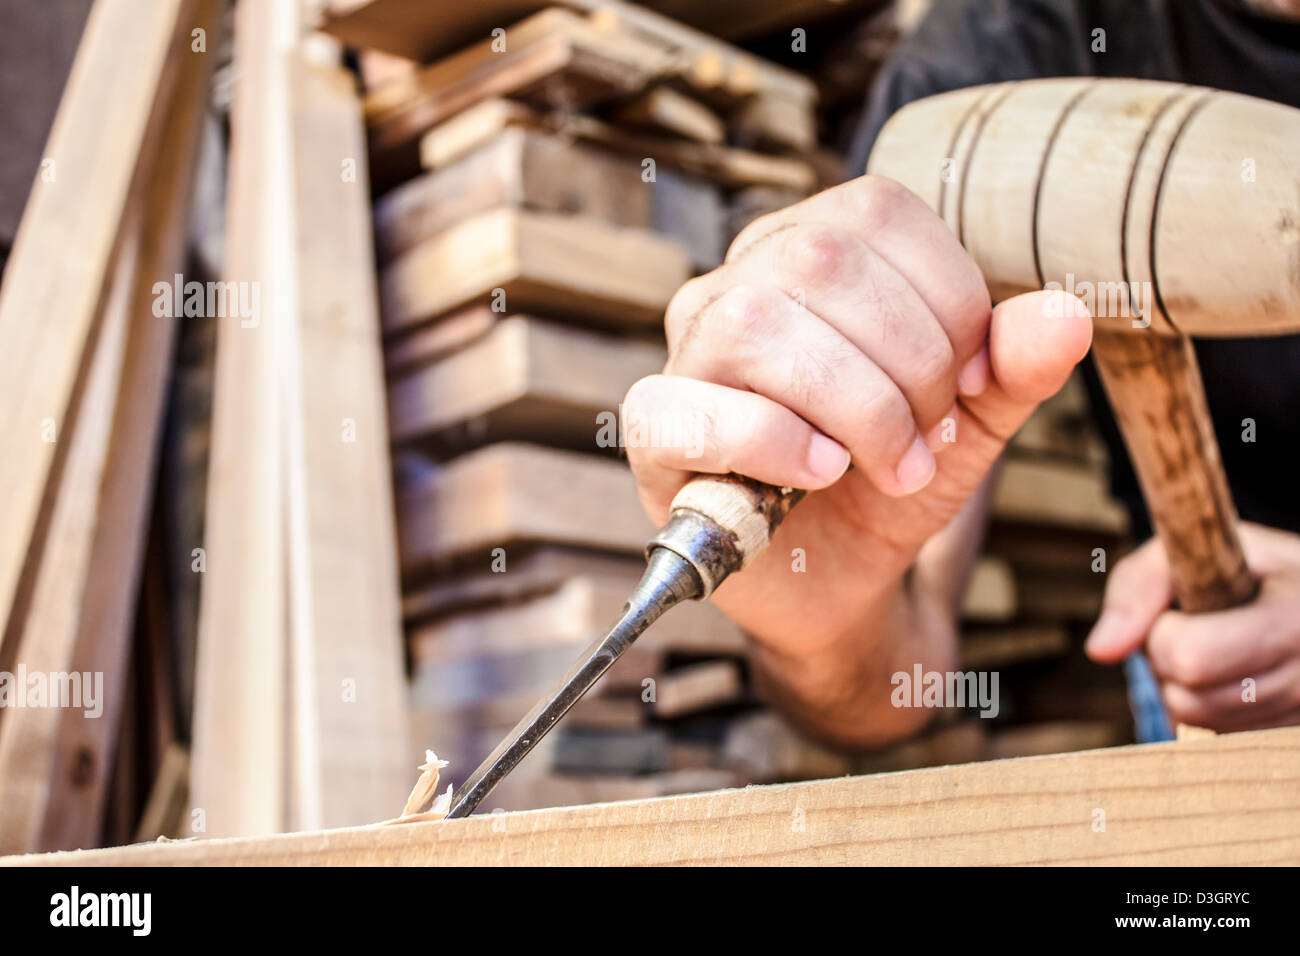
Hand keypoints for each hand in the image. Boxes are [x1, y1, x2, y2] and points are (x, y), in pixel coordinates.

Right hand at [622, 175, 1093, 656]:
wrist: (840, 577)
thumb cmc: (891, 478)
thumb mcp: (972, 418)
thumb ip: (1015, 365)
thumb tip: (1065, 315)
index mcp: (812, 248)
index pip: (877, 213)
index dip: (947, 298)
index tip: (971, 385)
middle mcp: (738, 281)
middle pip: (819, 262)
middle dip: (906, 364)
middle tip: (929, 440)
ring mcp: (687, 353)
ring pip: (755, 325)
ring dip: (851, 407)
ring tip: (886, 466)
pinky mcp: (656, 431)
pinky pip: (693, 410)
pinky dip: (774, 442)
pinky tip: (818, 474)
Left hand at [1086, 522, 1299, 731]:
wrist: (1292, 591)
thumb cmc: (1230, 566)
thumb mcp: (1187, 552)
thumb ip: (1137, 589)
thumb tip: (1100, 651)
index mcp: (1292, 616)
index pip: (1192, 656)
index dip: (1162, 632)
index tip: (1182, 608)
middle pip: (1188, 699)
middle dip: (1167, 664)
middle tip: (1192, 629)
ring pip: (1196, 723)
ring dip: (1182, 688)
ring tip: (1212, 648)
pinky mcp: (1286, 734)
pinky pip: (1213, 739)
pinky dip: (1203, 709)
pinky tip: (1225, 675)